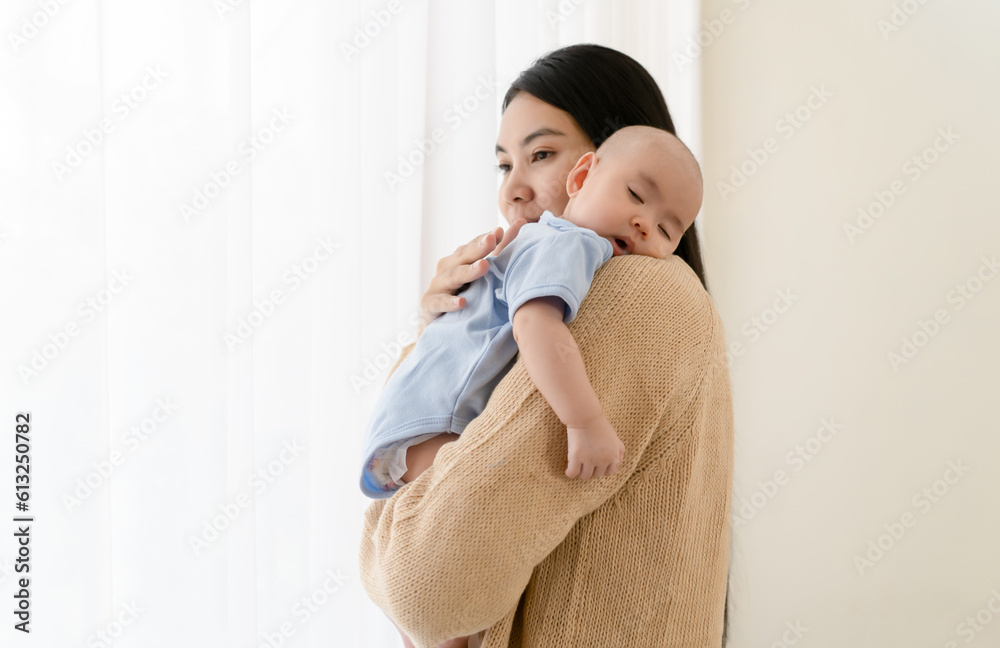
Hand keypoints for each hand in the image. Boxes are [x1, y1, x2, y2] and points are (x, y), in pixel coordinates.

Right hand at [419, 218, 527, 334]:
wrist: (441, 323)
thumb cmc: (465, 292)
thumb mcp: (481, 271)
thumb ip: (501, 249)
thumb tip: (522, 221)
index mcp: (460, 259)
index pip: (474, 245)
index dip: (485, 238)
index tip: (499, 231)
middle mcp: (447, 268)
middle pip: (463, 256)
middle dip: (477, 248)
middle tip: (491, 240)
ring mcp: (437, 286)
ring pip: (453, 277)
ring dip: (468, 272)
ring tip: (483, 266)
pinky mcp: (429, 305)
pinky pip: (439, 303)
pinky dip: (450, 302)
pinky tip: (462, 302)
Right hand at [564, 415, 624, 479]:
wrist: (586, 416)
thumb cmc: (600, 425)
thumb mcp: (615, 438)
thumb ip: (619, 451)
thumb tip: (617, 462)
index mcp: (613, 456)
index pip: (611, 472)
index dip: (604, 470)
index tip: (597, 466)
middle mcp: (603, 460)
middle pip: (597, 475)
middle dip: (592, 470)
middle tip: (585, 463)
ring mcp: (589, 460)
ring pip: (585, 476)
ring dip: (581, 473)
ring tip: (577, 467)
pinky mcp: (576, 457)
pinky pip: (572, 473)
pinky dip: (570, 473)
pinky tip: (568, 470)